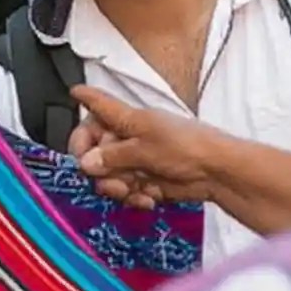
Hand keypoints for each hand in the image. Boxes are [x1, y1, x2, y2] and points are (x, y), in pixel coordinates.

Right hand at [67, 86, 219, 208]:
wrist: (215, 173)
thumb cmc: (185, 148)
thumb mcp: (144, 148)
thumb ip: (113, 156)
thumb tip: (85, 162)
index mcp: (128, 120)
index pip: (101, 106)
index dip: (87, 99)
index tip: (75, 92)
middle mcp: (129, 138)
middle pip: (95, 151)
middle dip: (100, 169)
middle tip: (111, 179)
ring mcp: (137, 160)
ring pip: (108, 176)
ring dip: (117, 187)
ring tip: (133, 190)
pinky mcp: (145, 181)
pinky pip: (125, 192)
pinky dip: (133, 197)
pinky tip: (148, 198)